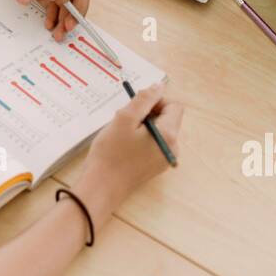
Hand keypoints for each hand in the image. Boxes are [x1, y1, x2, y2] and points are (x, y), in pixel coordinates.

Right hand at [74, 84, 182, 226]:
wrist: (101, 188)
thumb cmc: (111, 153)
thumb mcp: (125, 119)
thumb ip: (144, 100)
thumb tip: (158, 87)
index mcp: (168, 135)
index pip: (174, 106)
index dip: (156, 100)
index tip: (136, 105)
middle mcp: (172, 148)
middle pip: (167, 118)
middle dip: (147, 113)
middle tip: (124, 119)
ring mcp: (164, 159)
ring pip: (158, 130)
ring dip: (141, 125)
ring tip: (121, 133)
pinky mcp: (154, 166)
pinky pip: (152, 143)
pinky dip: (140, 138)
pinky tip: (122, 145)